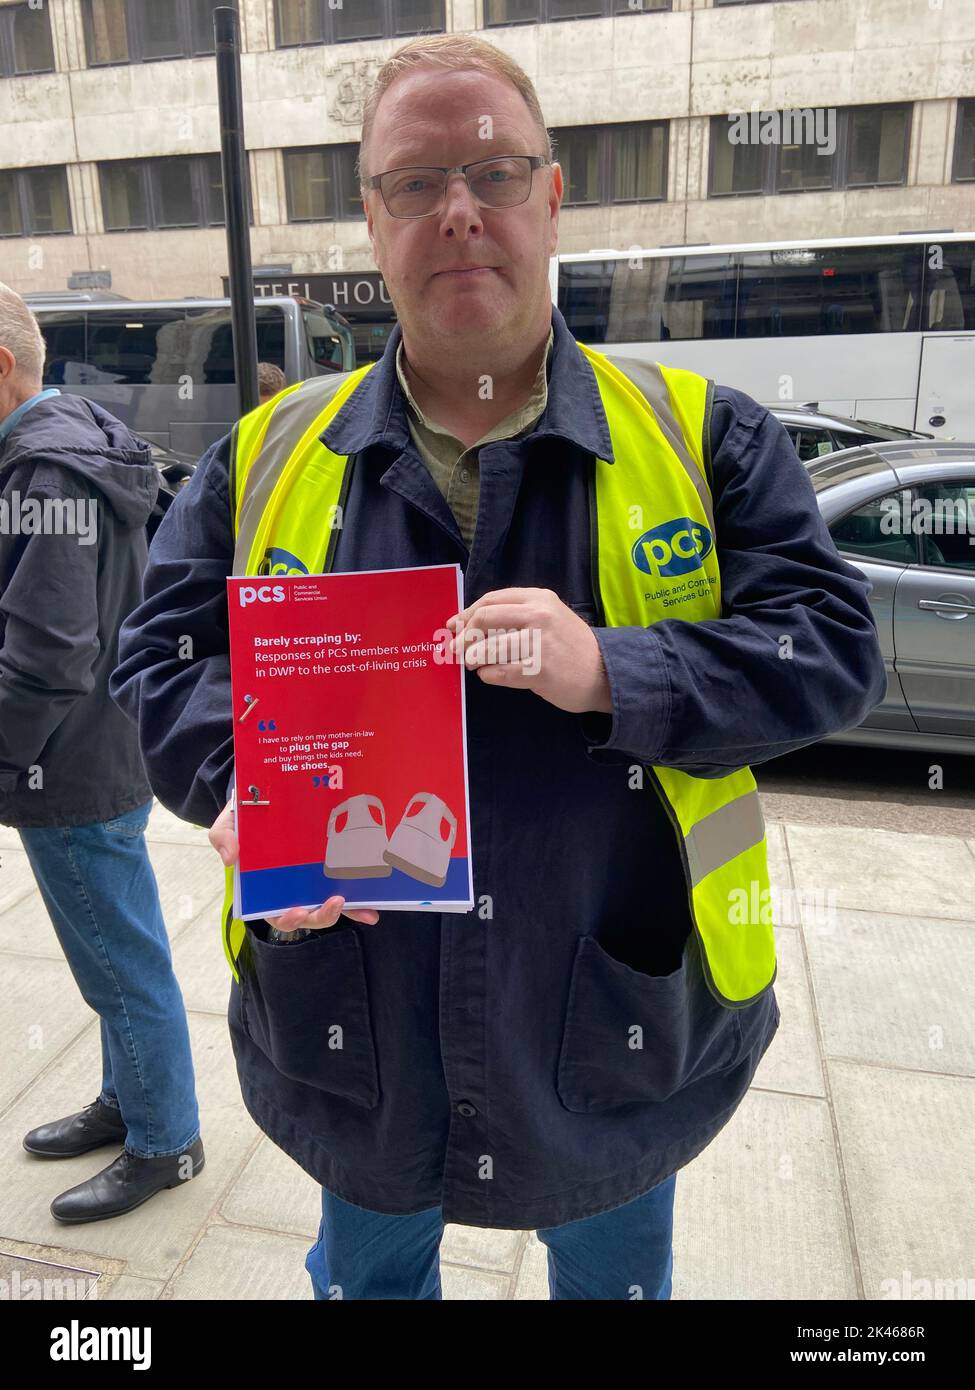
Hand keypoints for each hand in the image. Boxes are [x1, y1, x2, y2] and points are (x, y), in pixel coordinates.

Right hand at [208, 799, 379, 932]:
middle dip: (320, 916)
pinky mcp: (331, 870)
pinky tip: (371, 910)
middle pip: (306, 915)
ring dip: (345, 912)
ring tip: (354, 904)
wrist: (266, 796)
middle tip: (333, 903)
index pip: (274, 912)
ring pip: (327, 907)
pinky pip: (346, 891)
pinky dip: (358, 905)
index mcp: (264, 887)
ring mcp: (312, 882)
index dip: (286, 918)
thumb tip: (229, 858)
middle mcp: (290, 890)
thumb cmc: (245, 815)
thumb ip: (223, 836)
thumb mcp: (228, 822)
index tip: (297, 911)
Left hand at [444, 588, 612, 714]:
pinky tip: (489, 675)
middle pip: (484, 619)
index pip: (491, 600)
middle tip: (457, 649)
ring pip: (488, 647)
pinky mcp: (538, 671)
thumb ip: (515, 615)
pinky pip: (498, 672)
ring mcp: (539, 643)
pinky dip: (487, 675)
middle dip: (464, 636)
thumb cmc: (570, 646)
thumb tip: (468, 623)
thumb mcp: (549, 617)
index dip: (466, 614)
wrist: (604, 673)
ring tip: (473, 664)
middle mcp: (539, 616)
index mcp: (539, 598)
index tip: (453, 627)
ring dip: (473, 657)